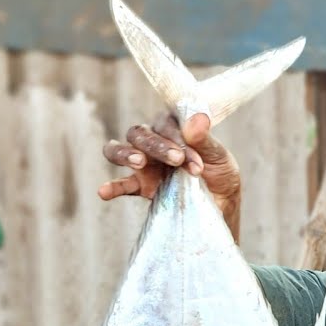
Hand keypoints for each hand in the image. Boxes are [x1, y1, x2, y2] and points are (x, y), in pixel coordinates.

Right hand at [98, 111, 241, 220]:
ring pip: (120, 149)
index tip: (195, 161)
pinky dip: (111, 187)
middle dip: (158, 146)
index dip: (177, 138)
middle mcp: (155, 141)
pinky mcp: (140, 186)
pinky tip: (104, 192)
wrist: (221, 206)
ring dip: (125, 153)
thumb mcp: (220, 157)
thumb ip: (205, 139)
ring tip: (138, 162)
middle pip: (140, 133)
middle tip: (177, 161)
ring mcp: (145, 163)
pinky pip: (121, 184)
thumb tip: (198, 119)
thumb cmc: (220, 174)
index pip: (165, 124)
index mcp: (174, 128)